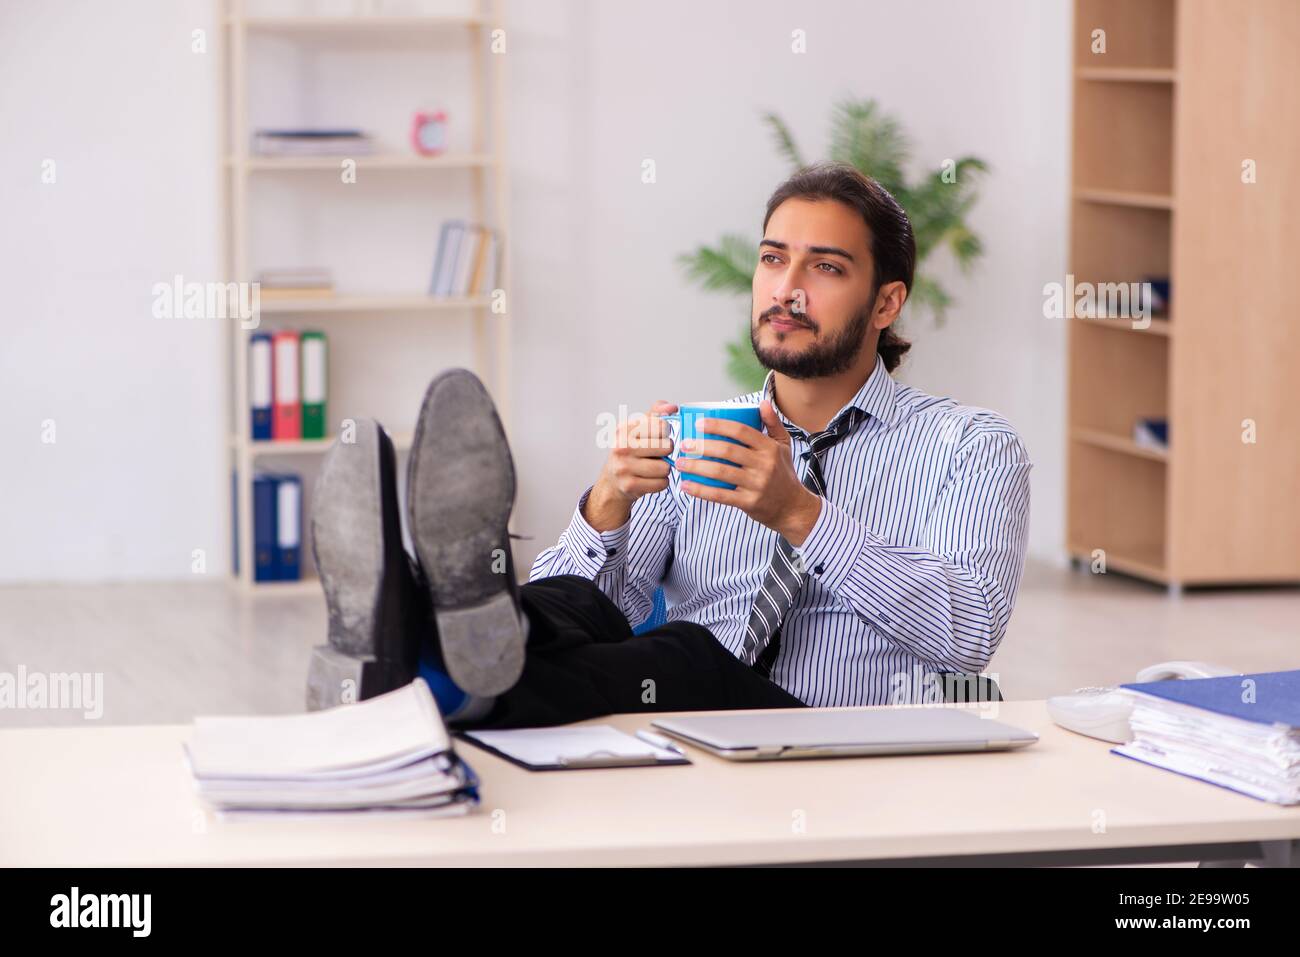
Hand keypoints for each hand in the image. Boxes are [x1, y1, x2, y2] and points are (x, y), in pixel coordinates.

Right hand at [586, 400, 677, 529]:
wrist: (612, 481)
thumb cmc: (629, 452)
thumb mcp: (637, 429)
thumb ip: (656, 414)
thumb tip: (672, 407)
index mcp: (624, 429)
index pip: (661, 426)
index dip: (665, 432)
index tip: (658, 436)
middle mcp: (621, 447)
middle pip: (666, 447)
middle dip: (667, 451)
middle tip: (657, 454)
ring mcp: (624, 467)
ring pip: (666, 467)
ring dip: (665, 469)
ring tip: (654, 467)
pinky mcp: (630, 485)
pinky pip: (662, 483)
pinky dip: (661, 482)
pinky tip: (651, 479)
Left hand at [677, 400, 822, 545]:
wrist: (793, 507)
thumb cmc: (784, 473)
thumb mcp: (783, 446)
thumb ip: (773, 424)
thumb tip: (762, 403)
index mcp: (769, 448)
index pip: (741, 431)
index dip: (718, 426)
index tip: (698, 424)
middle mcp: (764, 465)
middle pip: (727, 451)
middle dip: (702, 446)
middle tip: (684, 444)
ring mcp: (756, 485)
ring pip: (721, 473)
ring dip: (696, 467)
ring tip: (680, 464)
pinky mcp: (749, 502)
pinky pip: (720, 495)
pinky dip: (701, 491)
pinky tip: (686, 486)